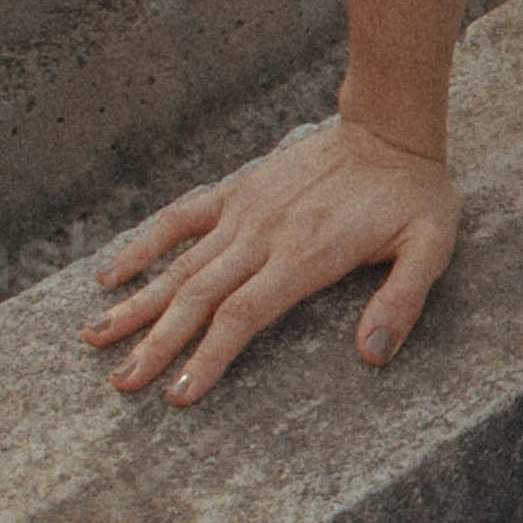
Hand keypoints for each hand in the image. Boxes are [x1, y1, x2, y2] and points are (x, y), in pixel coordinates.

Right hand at [84, 114, 461, 406]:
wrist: (390, 130)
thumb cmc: (414, 196)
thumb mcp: (429, 249)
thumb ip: (402, 301)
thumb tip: (372, 355)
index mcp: (305, 256)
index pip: (243, 315)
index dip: (209, 355)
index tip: (179, 392)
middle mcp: (264, 235)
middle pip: (199, 297)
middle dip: (157, 343)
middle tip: (121, 383)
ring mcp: (244, 211)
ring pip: (180, 264)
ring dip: (137, 303)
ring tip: (93, 338)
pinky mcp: (237, 191)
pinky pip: (180, 218)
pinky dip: (143, 245)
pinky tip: (109, 275)